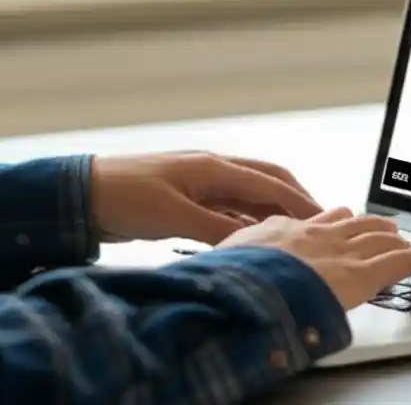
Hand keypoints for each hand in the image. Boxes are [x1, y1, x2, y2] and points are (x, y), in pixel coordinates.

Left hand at [90, 151, 321, 243]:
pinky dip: (247, 221)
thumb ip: (216, 229)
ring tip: (295, 235)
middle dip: (296, 200)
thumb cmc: (125, 198)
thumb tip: (254, 243)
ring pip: (248, 197)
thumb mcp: (174, 217)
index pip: (270, 184)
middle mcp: (212, 170)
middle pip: (266, 182)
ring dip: (272, 212)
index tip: (326, 219)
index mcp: (213, 168)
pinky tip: (256, 237)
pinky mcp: (187, 199)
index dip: (301, 202)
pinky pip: (228, 208)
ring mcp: (200, 184)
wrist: (84, 195)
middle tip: (320, 224)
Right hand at [217, 207, 410, 308]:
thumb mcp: (227, 257)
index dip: (332, 220)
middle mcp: (318, 234)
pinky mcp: (363, 273)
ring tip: (403, 239)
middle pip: (353, 222)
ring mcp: (342, 251)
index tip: (337, 218)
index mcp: (284, 229)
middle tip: (381, 227)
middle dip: (369, 224)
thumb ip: (235, 254)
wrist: (251, 286)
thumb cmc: (234, 277)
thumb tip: (225, 258)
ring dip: (393, 238)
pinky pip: (397, 261)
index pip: (315, 220)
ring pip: (378, 237)